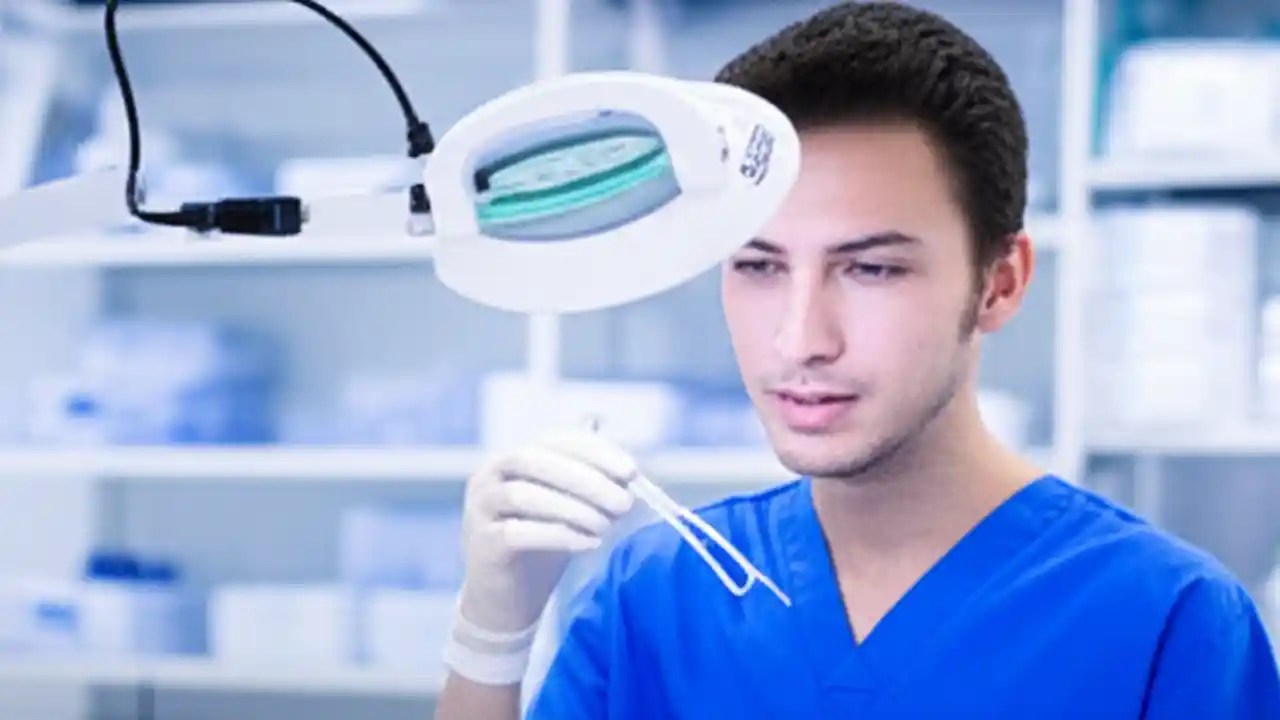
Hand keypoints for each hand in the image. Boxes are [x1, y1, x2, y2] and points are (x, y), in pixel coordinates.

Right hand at [456, 428, 637, 635]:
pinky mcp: (481, 545)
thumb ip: (593, 488)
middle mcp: (489, 476)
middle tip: (623, 501)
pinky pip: (516, 533)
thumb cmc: (543, 547)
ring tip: (606, 525)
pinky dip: (557, 535)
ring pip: (522, 494)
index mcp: (514, 459)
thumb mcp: (570, 510)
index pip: (554, 440)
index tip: (630, 471)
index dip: (594, 451)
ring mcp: (479, 509)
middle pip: (534, 460)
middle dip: (585, 479)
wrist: (507, 601)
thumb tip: (630, 478)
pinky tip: (588, 543)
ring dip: (572, 508)